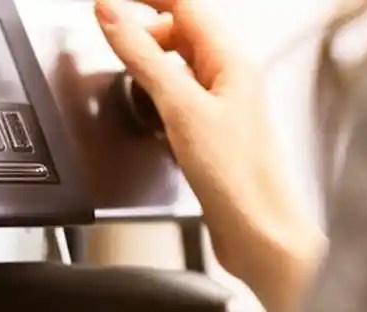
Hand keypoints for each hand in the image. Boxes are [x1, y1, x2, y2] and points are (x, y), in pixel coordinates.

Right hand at [95, 0, 324, 311]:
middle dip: (144, 27)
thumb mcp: (180, 108)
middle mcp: (231, 77)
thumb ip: (143, 57)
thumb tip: (112, 14)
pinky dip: (157, 93)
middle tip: (108, 35)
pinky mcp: (212, 132)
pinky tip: (146, 108)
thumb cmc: (239, 179)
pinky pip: (180, 95)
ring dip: (150, 60)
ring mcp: (223, 104)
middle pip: (181, 30)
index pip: (185, 3)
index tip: (108, 1)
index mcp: (232, 60)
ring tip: (124, 69)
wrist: (258, 233)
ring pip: (180, 63)